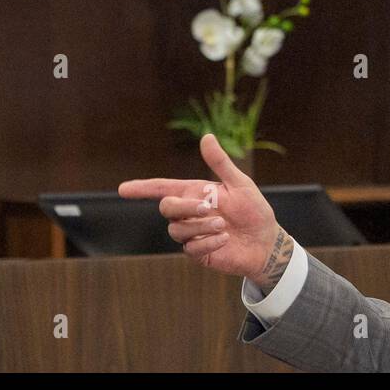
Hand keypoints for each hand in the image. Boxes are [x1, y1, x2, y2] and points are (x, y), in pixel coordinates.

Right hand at [118, 134, 292, 288]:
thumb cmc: (254, 210)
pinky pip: (190, 248)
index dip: (142, 188)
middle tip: (209, 209)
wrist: (267, 241)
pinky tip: (224, 240)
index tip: (123, 189)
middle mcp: (190, 213)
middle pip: (167, 208)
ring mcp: (192, 234)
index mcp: (196, 193)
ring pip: (176, 229)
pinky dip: (208, 242)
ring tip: (224, 226)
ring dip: (201, 227)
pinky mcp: (198, 252)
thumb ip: (220, 163)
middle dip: (184, 207)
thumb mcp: (240, 183)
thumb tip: (206, 136)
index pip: (162, 188)